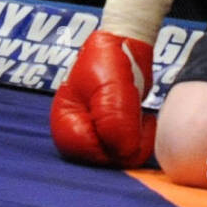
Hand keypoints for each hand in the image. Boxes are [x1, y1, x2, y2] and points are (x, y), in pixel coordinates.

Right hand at [50, 28, 155, 166]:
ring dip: (136, 139)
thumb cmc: (109, 60)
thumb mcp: (111, 86)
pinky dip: (141, 140)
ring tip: (139, 115)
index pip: (85, 149)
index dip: (110, 141)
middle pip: (103, 159)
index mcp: (64, 120)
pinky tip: (142, 121)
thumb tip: (126, 153)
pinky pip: (128, 152)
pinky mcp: (111, 137)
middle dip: (126, 141)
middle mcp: (76, 134)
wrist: (124, 46)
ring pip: (119, 158)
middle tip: (137, 114)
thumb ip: (115, 121)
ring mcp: (95, 137)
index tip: (126, 118)